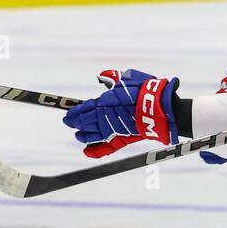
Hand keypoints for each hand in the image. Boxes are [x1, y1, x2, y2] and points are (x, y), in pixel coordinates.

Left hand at [62, 69, 179, 158]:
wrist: (158, 107)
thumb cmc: (144, 91)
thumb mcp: (127, 78)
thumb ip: (113, 78)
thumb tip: (103, 76)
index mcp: (104, 101)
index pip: (85, 108)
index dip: (75, 111)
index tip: (69, 113)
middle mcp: (104, 117)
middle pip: (85, 121)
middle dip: (75, 122)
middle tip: (68, 122)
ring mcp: (112, 130)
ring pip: (91, 135)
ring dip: (83, 135)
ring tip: (78, 135)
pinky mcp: (121, 139)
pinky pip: (105, 148)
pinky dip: (95, 151)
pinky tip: (86, 151)